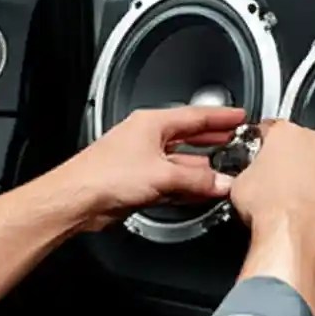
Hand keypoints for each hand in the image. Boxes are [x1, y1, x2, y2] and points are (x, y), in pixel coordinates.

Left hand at [53, 106, 247, 229]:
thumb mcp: (162, 174)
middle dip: (213, 140)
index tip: (238, 116)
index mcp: (151, 124)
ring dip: (201, 169)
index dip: (220, 116)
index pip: (195, 116)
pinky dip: (187, 186)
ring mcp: (141, 161)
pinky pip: (171, 181)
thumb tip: (221, 183)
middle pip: (189, 137)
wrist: (76, 199)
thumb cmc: (104, 175)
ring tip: (224, 172)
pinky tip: (200, 192)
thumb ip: (197, 180)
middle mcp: (146, 138)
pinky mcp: (137, 182)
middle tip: (235, 140)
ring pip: (180, 162)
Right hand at [230, 119, 314, 239]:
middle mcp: (314, 141)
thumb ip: (245, 172)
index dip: (264, 144)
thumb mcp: (239, 185)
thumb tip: (242, 179)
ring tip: (300, 199)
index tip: (261, 155)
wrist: (293, 233)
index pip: (272, 129)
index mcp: (285, 133)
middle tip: (280, 181)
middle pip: (302, 144)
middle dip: (293, 159)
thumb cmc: (268, 207)